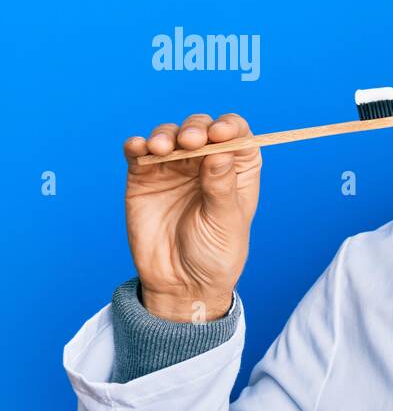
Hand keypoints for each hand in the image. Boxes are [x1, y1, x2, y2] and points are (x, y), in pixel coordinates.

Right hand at [122, 113, 261, 321]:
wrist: (180, 283)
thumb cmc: (214, 253)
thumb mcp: (224, 222)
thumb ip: (220, 186)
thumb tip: (221, 149)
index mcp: (235, 169)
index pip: (236, 134)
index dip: (229, 127)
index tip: (220, 133)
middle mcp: (205, 163)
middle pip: (200, 128)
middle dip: (195, 129)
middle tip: (190, 143)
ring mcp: (173, 168)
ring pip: (169, 135)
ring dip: (166, 135)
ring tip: (163, 149)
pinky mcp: (144, 177)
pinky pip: (138, 152)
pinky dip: (136, 144)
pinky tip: (139, 148)